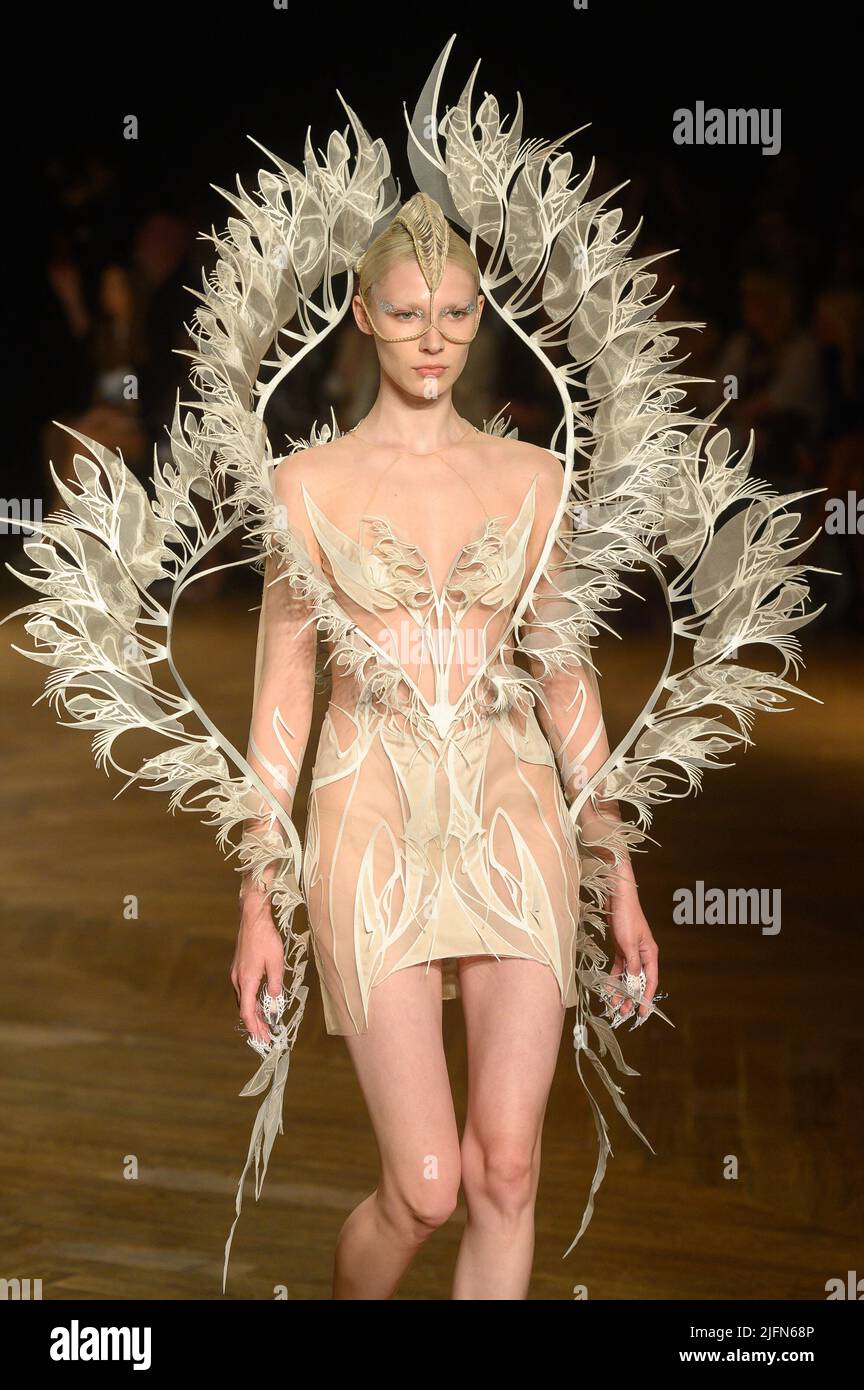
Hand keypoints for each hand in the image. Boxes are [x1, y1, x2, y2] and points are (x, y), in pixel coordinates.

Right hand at [230, 892, 284, 1046]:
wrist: (252, 918)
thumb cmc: (265, 938)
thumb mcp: (276, 962)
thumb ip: (275, 984)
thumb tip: (275, 1002)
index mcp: (246, 980)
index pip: (247, 1012)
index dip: (254, 1027)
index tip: (261, 1038)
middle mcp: (238, 979)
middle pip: (244, 1009)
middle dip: (255, 1024)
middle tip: (265, 1038)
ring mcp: (236, 973)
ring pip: (243, 1000)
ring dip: (253, 1014)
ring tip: (264, 1025)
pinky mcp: (239, 968)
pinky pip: (244, 991)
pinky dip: (251, 1002)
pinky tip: (259, 1005)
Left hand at [606, 889, 658, 1022]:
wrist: (617, 897)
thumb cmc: (627, 916)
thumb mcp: (628, 943)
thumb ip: (632, 963)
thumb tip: (634, 982)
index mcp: (650, 953)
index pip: (651, 981)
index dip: (646, 997)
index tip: (642, 1012)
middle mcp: (643, 955)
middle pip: (638, 981)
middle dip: (631, 997)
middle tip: (623, 1012)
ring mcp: (632, 952)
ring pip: (627, 976)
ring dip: (621, 990)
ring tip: (614, 1004)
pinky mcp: (621, 949)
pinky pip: (619, 968)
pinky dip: (614, 978)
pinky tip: (609, 989)